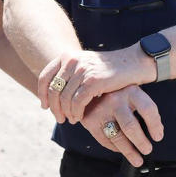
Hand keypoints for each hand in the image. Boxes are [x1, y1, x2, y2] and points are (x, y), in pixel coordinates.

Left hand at [39, 46, 153, 123]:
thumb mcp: (86, 66)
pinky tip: (79, 118)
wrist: (133, 63)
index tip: (45, 106)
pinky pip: (77, 102)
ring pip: (64, 98)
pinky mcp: (93, 81)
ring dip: (66, 113)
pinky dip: (76, 112)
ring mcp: (82, 70)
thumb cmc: (110, 69)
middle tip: (60, 118)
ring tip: (71, 120)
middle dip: (54, 108)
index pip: (45, 76)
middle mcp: (72, 60)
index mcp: (68, 56)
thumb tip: (53, 93)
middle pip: (52, 90)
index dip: (42, 94)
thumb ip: (71, 74)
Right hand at [80, 85, 163, 167]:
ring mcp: (101, 110)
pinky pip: (105, 140)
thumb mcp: (133, 92)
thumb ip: (143, 108)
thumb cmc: (118, 92)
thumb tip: (155, 131)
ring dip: (129, 152)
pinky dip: (115, 148)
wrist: (91, 86)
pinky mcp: (90, 120)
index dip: (155, 126)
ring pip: (117, 137)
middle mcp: (115, 99)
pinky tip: (120, 149)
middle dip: (141, 143)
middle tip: (147, 150)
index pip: (147, 109)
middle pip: (131, 127)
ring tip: (137, 159)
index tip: (158, 137)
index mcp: (130, 91)